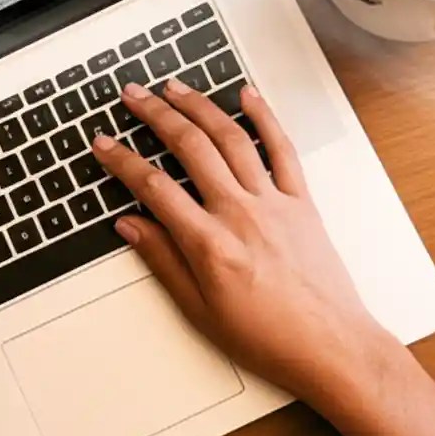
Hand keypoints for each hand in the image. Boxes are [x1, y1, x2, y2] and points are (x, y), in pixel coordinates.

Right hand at [92, 79, 391, 406]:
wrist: (331, 348)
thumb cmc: (267, 337)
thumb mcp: (198, 309)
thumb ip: (161, 260)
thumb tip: (130, 225)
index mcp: (209, 244)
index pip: (153, 187)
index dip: (122, 160)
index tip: (103, 145)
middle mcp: (241, 214)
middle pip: (190, 147)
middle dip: (155, 115)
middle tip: (132, 97)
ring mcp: (274, 203)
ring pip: (231, 138)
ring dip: (200, 106)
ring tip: (174, 87)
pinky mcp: (301, 203)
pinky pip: (282, 150)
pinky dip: (265, 118)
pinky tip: (247, 97)